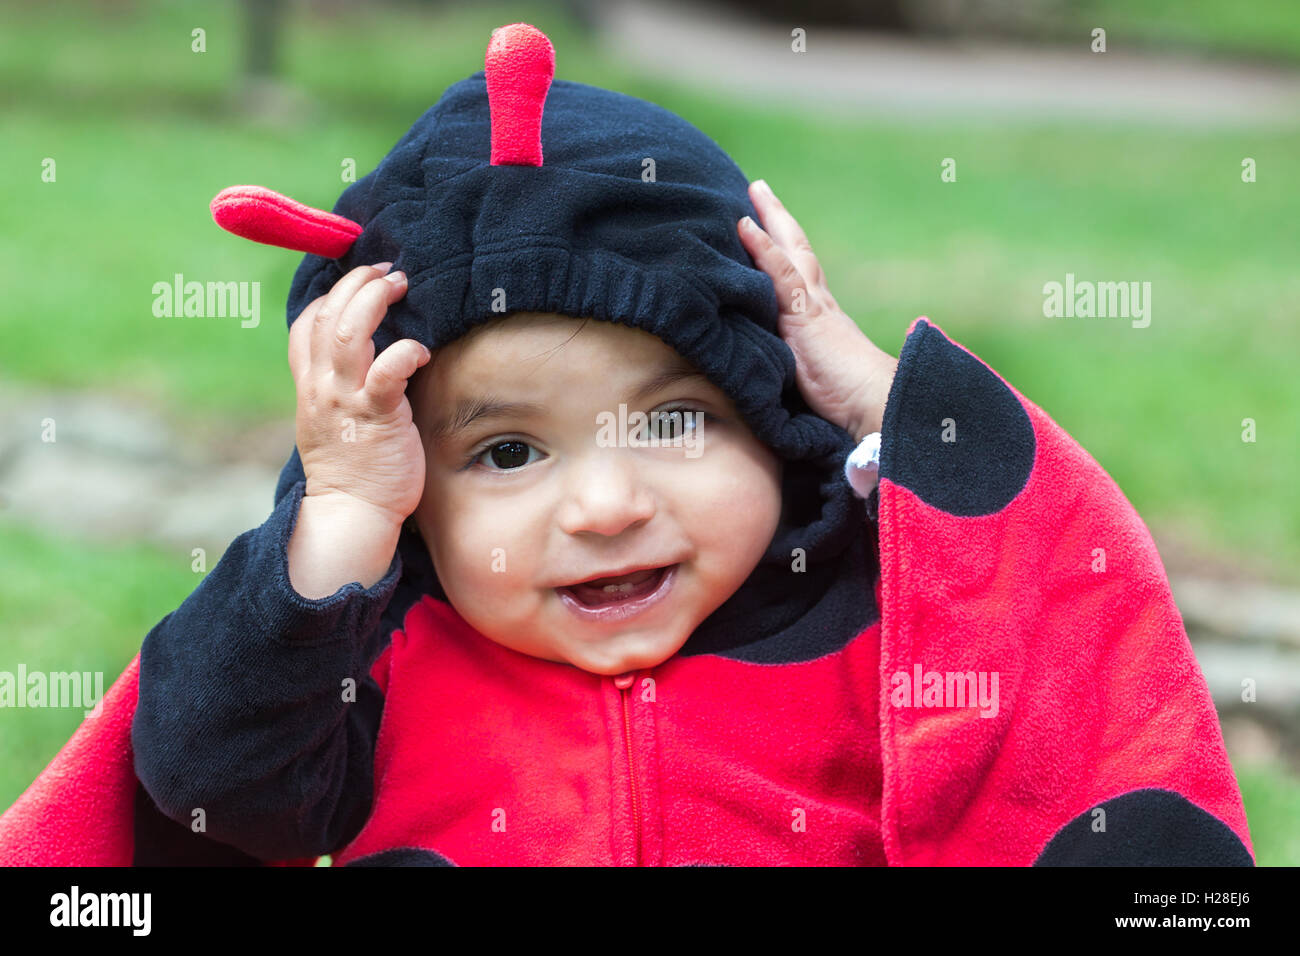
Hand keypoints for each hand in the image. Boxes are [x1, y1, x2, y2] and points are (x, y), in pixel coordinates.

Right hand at [287, 263, 431, 527]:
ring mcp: (347, 400)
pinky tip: (422, 349)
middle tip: (388, 272)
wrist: (352, 513)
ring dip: (375, 300)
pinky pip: (387, 370)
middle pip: (328, 315)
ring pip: (351, 333)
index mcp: (311, 385)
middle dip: (356, 283)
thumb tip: (366, 357)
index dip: (330, 294)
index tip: (358, 280)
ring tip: (399, 285)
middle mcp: (323, 387)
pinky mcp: (379, 416)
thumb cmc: (355, 468)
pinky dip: (405, 350)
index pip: (307, 324)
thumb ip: (340, 387)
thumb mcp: (333, 420)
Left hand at [737, 179, 896, 438]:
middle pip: (796, 250)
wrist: (877, 408)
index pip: (797, 274)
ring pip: (790, 252)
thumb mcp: (811, 380)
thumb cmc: (848, 403)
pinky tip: (746, 226)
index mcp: (820, 318)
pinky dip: (763, 249)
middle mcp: (819, 304)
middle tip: (760, 189)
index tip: (766, 225)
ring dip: (772, 219)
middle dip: (778, 220)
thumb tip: (772, 372)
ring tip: (754, 190)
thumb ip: (795, 365)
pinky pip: (782, 275)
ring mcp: (813, 308)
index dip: (782, 249)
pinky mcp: (807, 318)